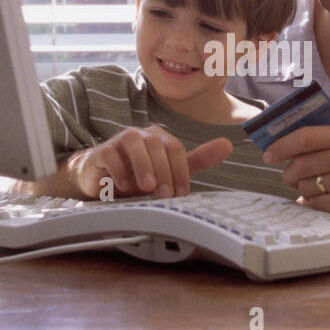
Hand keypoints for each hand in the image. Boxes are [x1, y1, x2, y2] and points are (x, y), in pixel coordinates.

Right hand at [72, 126, 232, 199]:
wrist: (102, 178)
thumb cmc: (138, 174)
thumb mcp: (170, 170)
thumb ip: (197, 159)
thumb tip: (228, 145)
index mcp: (160, 138)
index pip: (176, 148)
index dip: (181, 171)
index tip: (181, 194)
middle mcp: (142, 135)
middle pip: (157, 144)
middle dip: (164, 171)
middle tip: (165, 195)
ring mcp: (120, 141)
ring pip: (133, 142)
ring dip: (143, 164)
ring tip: (147, 187)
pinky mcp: (101, 152)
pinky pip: (109, 154)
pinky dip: (118, 169)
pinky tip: (124, 186)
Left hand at [263, 125, 329, 228]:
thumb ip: (321, 142)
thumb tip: (279, 147)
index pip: (305, 137)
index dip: (281, 146)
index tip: (268, 154)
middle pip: (300, 164)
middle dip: (288, 174)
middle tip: (289, 177)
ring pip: (305, 186)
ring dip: (302, 190)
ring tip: (317, 188)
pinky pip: (314, 203)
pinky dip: (312, 203)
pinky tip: (324, 199)